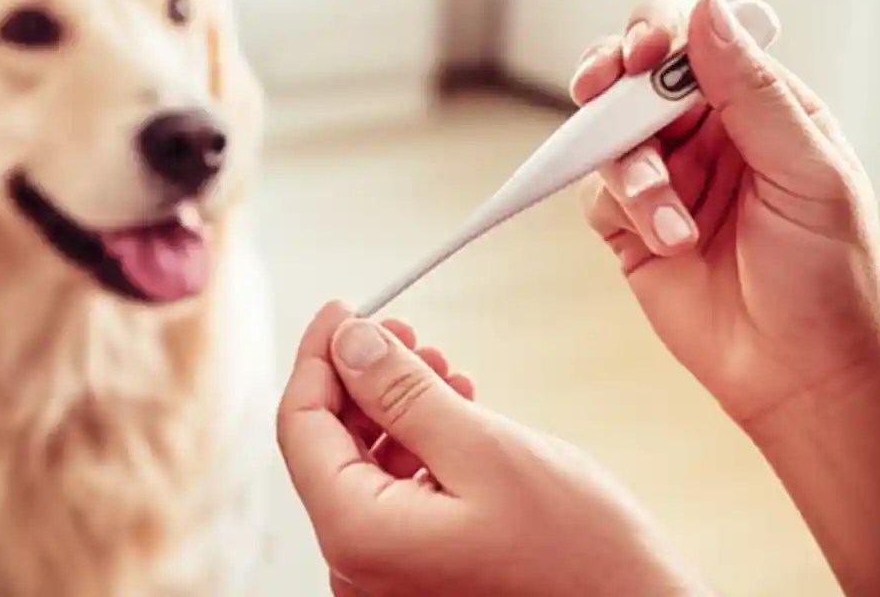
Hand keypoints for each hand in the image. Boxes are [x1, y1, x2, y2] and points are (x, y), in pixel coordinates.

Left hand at [277, 302, 705, 596]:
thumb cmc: (580, 556)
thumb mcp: (486, 451)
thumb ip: (403, 393)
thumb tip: (347, 343)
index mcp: (358, 534)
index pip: (299, 427)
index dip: (317, 358)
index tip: (343, 309)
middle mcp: (357, 564)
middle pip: (328, 446)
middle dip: (363, 379)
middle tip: (404, 331)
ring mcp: (386, 574)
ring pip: (363, 466)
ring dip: (395, 409)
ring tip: (442, 370)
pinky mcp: (418, 573)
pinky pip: (394, 496)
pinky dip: (416, 448)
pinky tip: (453, 414)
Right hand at [573, 0, 879, 426]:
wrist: (798, 373)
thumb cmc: (829, 276)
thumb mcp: (807, 171)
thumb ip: (753, 91)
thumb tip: (708, 11)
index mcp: (761, 106)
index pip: (697, 41)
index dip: (661, 34)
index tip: (643, 53)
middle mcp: (706, 134)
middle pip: (634, 75)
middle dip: (611, 75)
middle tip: (602, 85)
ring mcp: (665, 178)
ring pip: (609, 136)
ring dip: (633, 171)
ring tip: (673, 220)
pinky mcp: (629, 225)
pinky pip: (598, 194)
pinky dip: (625, 211)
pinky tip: (668, 241)